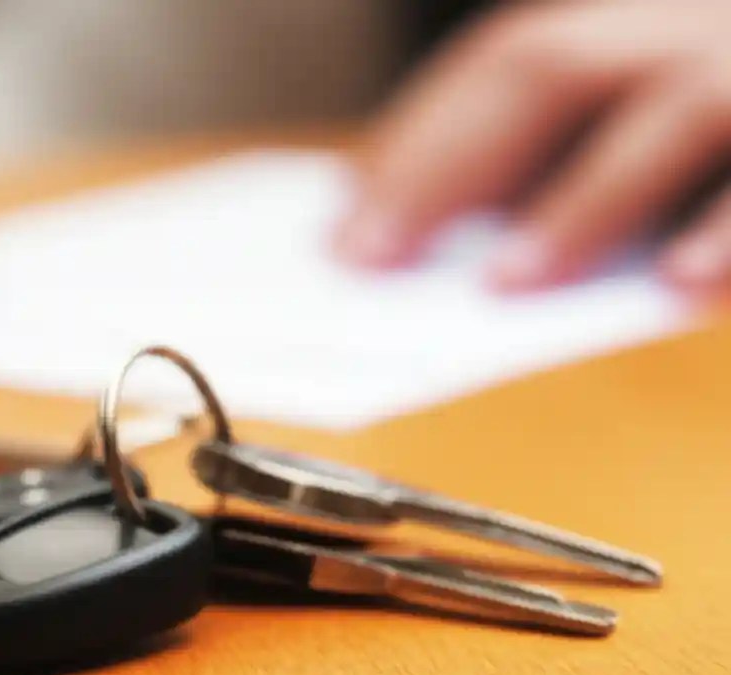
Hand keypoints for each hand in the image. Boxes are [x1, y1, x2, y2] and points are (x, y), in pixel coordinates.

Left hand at [334, 2, 730, 295]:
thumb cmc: (730, 140)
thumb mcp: (651, 120)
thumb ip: (559, 157)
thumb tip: (427, 232)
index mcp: (639, 24)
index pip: (506, 61)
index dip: (418, 137)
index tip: (343, 226)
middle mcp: (692, 22)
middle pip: (550, 68)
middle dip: (446, 164)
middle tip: (367, 259)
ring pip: (671, 110)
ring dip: (580, 205)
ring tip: (501, 287)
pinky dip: (725, 229)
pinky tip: (675, 285)